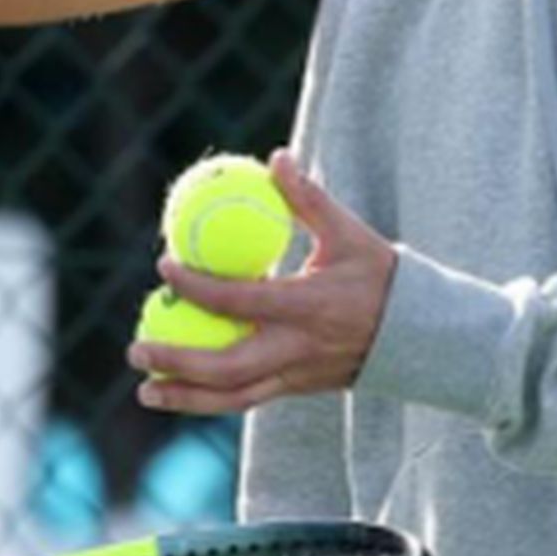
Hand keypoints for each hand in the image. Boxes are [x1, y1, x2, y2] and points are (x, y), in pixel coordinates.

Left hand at [126, 148, 397, 414]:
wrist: (420, 336)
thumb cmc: (381, 277)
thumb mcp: (350, 235)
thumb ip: (309, 199)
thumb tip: (276, 157)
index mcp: (309, 307)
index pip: (241, 301)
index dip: (198, 286)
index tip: (164, 266)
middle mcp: (298, 349)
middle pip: (228, 367)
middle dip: (178, 361)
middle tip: (136, 348)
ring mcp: (297, 375)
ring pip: (235, 397)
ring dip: (186, 398)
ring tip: (145, 391)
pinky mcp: (296, 389)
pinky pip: (247, 398)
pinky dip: (211, 398)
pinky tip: (179, 389)